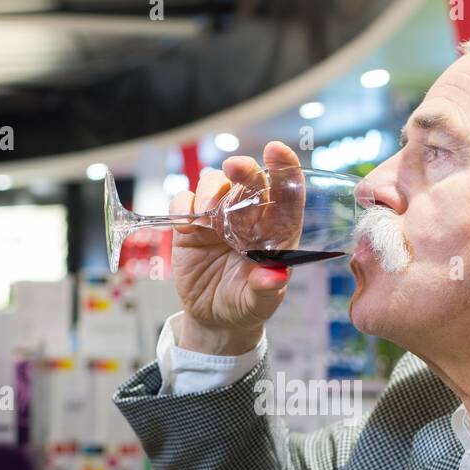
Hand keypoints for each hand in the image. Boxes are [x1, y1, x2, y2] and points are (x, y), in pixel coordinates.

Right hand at [170, 141, 304, 354]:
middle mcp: (249, 216)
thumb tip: (275, 276)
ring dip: (211, 189)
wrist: (215, 318)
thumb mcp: (259, 304)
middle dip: (244, 167)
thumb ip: (265, 289)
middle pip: (250, 178)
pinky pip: (183, 201)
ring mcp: (219, 216)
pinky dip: (183, 206)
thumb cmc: (246, 305)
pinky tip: (187, 227)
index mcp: (277, 230)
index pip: (287, 192)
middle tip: (235, 168)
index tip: (277, 150)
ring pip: (215, 182)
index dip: (284, 168)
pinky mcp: (191, 224)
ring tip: (207, 211)